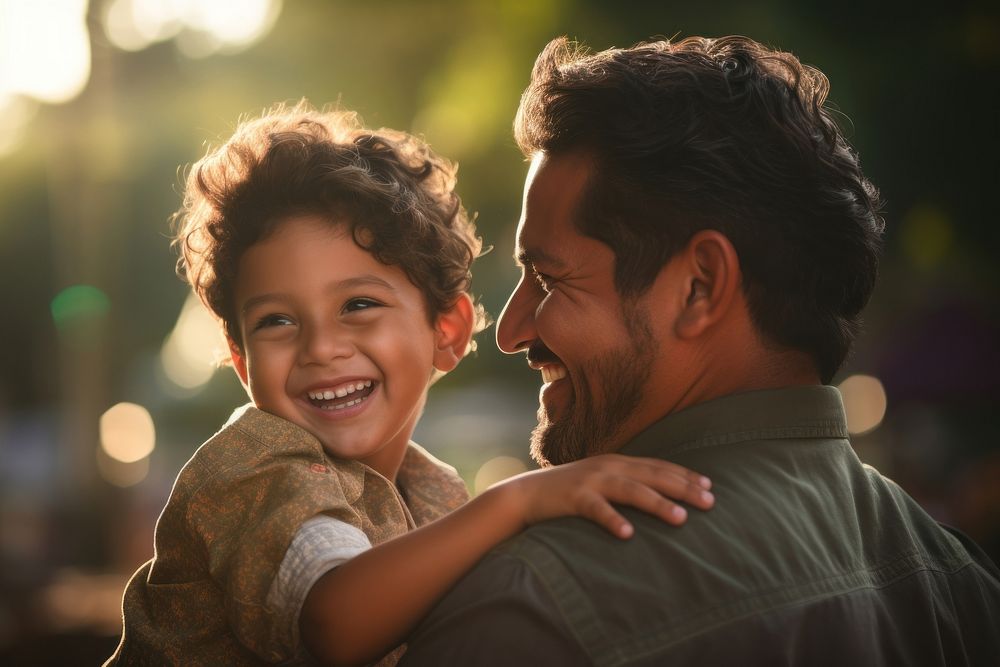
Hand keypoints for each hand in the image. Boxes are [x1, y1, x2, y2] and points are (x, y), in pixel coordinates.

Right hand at [495, 454, 713, 538]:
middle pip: (652, 476)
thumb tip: (658, 495)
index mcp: (617, 462)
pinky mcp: (573, 498)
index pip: (658, 466)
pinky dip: (612, 520)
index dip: (685, 475)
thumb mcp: (600, 482)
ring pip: (631, 490)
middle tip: (710, 502)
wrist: (526, 495)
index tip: (711, 487)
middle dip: (684, 488)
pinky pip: (596, 509)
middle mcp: (608, 467)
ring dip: (657, 503)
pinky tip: (628, 533)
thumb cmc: (568, 493)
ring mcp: (591, 481)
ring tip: (681, 518)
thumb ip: (625, 483)